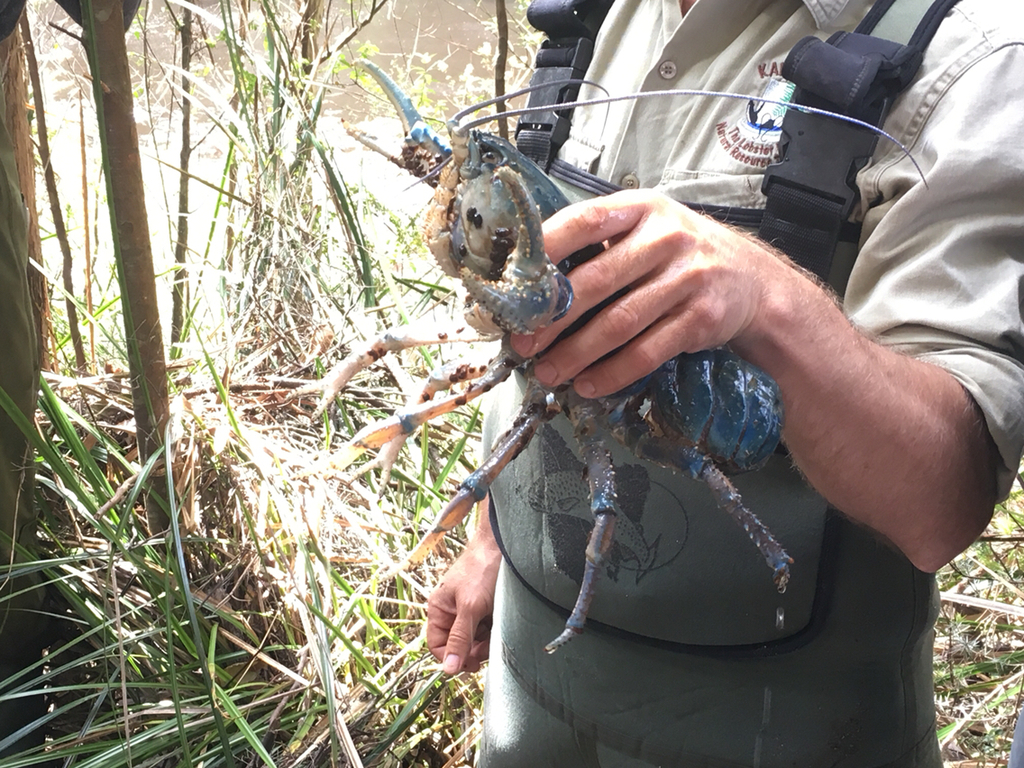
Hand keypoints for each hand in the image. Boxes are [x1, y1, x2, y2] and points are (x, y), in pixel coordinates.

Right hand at [426, 528, 501, 673]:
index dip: (450, 657)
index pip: (437, 645)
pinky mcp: (486, 609)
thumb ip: (459, 638)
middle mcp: (452, 611)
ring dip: (486, 640)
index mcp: (439, 609)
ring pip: (475, 640)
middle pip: (458, 645)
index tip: (468, 665)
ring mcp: (470, 610)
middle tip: (487, 648)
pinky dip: (494, 630)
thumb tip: (448, 669)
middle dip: (472, 649)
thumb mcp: (470, 607)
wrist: (504, 547)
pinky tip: (500, 621)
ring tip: (496, 629)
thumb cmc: (482, 570)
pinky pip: (487, 630)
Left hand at [510, 190, 788, 397]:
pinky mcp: (701, 318)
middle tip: (522, 344)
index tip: (512, 281)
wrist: (754, 283)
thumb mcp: (645, 231)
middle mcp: (665, 238)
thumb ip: (598, 247)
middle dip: (552, 318)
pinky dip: (613, 372)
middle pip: (596, 281)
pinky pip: (648, 351)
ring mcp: (687, 278)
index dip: (544, 249)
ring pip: (619, 322)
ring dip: (577, 353)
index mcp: (640, 209)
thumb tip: (529, 284)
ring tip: (549, 372)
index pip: (584, 222)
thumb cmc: (679, 257)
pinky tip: (589, 384)